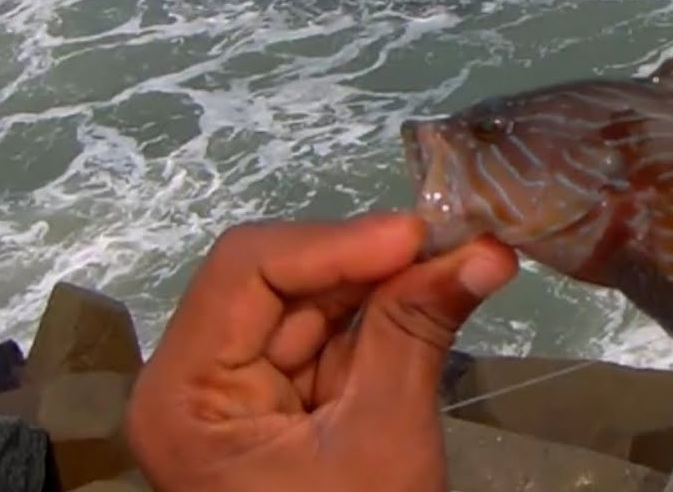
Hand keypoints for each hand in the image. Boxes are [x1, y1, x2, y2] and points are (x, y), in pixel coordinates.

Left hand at [124, 213, 518, 491]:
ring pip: (314, 306)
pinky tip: (437, 294)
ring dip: (387, 285)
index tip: (421, 233)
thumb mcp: (384, 439)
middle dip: (370, 261)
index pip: (245, 271)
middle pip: (280, 283)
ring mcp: (241, 397)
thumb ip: (418, 332)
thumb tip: (488, 248)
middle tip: (457, 241)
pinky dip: (386, 320)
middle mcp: (197, 382)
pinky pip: (334, 344)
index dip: (334, 242)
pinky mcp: (285, 410)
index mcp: (184, 394)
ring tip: (462, 261)